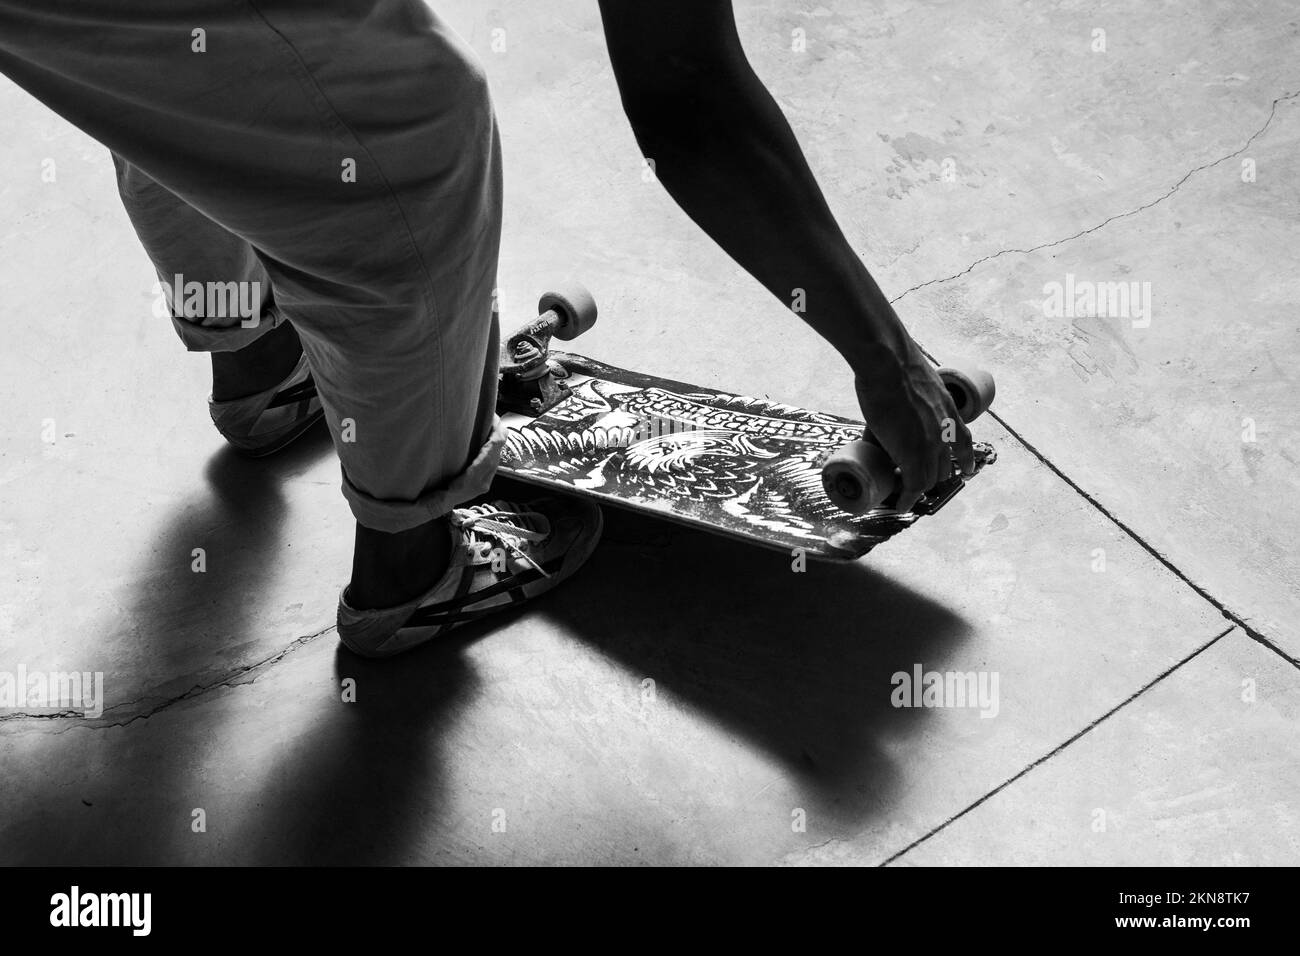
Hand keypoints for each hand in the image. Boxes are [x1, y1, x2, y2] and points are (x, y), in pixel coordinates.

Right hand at [852, 339, 974, 512]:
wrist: (888, 363)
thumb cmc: (893, 365)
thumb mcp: (914, 387)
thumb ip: (909, 406)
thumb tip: (887, 418)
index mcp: (948, 412)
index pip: (965, 442)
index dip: (966, 459)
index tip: (968, 470)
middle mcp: (945, 431)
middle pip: (945, 466)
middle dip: (934, 476)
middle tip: (916, 481)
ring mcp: (930, 443)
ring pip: (930, 478)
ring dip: (917, 487)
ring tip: (903, 492)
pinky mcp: (913, 452)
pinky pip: (914, 485)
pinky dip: (908, 498)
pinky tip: (902, 504)